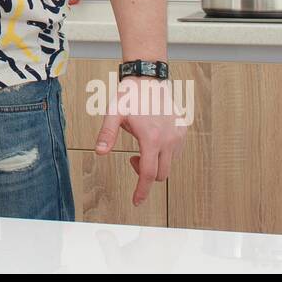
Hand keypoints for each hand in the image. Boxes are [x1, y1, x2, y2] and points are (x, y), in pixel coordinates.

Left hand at [94, 76, 186, 206]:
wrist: (149, 78)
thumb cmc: (130, 96)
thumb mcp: (113, 113)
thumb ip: (106, 134)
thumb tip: (98, 153)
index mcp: (152, 138)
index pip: (148, 173)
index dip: (142, 191)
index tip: (136, 202)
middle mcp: (169, 139)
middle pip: (160, 174)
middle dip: (145, 174)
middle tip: (132, 158)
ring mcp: (178, 135)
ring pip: (169, 164)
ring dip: (155, 163)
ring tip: (142, 144)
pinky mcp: (183, 131)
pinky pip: (175, 152)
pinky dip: (164, 153)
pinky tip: (153, 138)